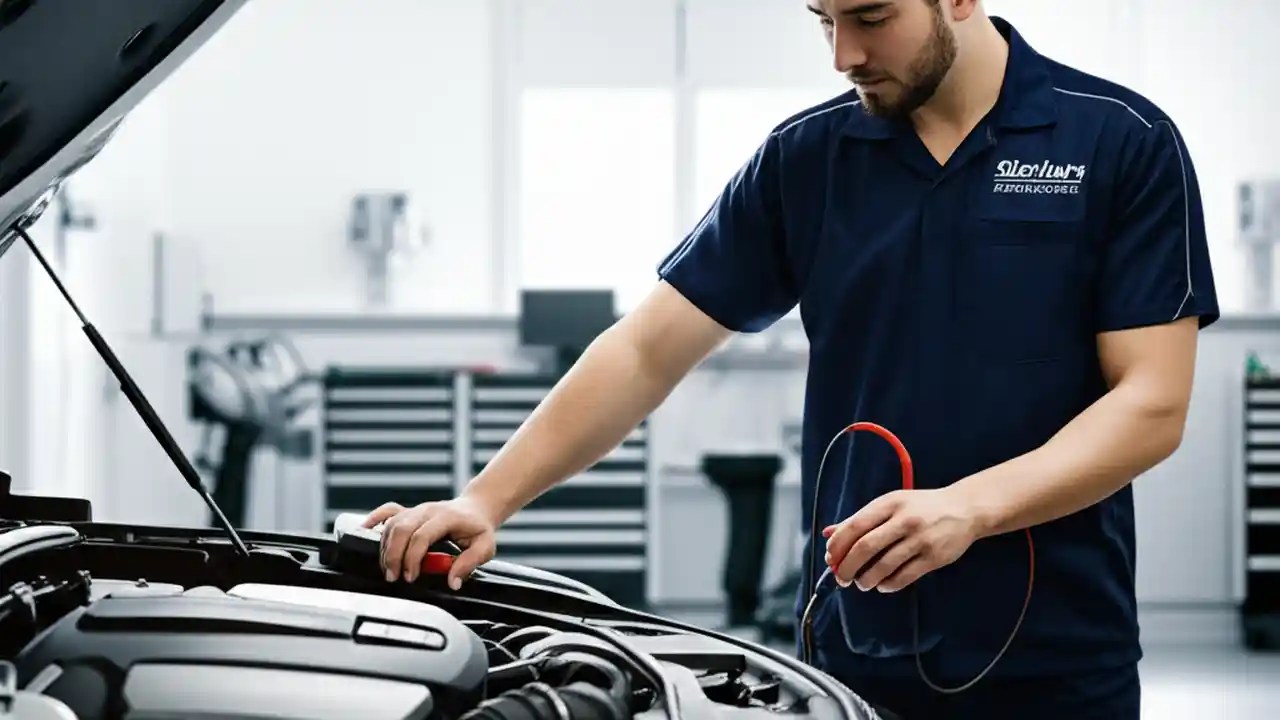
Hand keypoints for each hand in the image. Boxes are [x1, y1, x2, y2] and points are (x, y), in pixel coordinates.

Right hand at [362, 495, 498, 589]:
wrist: (476, 508)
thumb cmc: (479, 529)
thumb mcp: (485, 547)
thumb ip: (469, 563)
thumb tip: (452, 582)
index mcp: (446, 517)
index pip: (422, 536)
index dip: (413, 558)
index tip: (411, 578)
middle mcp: (428, 510)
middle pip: (401, 529)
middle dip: (394, 556)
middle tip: (394, 578)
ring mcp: (417, 509)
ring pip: (392, 524)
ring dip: (385, 548)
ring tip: (388, 569)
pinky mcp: (409, 511)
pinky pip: (387, 511)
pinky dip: (374, 520)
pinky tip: (364, 531)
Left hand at [823, 487, 981, 592]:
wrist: (965, 509)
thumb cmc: (921, 507)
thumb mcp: (891, 504)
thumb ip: (861, 518)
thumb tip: (829, 533)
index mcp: (889, 503)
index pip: (855, 525)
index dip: (838, 545)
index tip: (830, 558)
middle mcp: (904, 519)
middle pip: (866, 547)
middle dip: (847, 566)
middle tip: (842, 578)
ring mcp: (920, 538)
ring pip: (884, 565)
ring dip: (867, 579)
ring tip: (862, 583)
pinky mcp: (934, 557)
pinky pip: (905, 576)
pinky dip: (889, 584)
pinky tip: (882, 585)